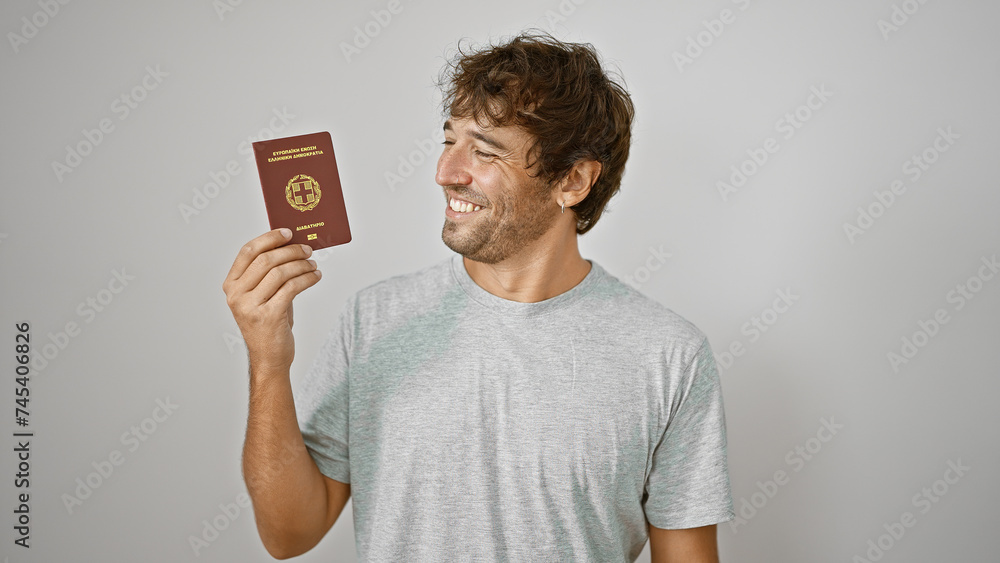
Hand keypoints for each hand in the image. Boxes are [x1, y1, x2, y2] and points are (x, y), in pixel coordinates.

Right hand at [222, 228, 321, 371]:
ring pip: (281, 273)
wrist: (269, 357)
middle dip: (291, 251)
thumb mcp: (262, 295)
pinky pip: (292, 288)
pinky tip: (315, 276)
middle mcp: (236, 295)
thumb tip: (290, 246)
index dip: (269, 238)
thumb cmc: (268, 323)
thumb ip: (268, 273)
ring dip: (302, 265)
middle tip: (307, 249)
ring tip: (313, 264)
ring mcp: (250, 306)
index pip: (248, 252)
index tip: (287, 232)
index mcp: (231, 285)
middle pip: (266, 260)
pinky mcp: (268, 316)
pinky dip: (307, 278)